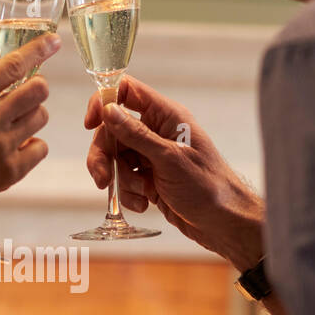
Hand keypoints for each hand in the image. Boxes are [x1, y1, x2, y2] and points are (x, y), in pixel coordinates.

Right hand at [0, 33, 60, 225]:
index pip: (14, 65)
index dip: (38, 49)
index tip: (54, 41)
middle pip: (39, 89)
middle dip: (37, 89)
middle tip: (27, 97)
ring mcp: (1, 144)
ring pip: (41, 117)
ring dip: (32, 118)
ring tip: (13, 128)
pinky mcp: (10, 170)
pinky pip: (40, 147)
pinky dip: (31, 147)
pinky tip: (13, 151)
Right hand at [84, 75, 264, 268]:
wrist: (223, 223)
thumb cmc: (207, 186)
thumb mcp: (169, 159)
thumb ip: (136, 134)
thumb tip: (108, 110)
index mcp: (166, 116)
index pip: (127, 92)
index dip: (105, 101)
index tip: (91, 124)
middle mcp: (157, 132)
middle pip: (112, 131)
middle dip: (104, 156)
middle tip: (102, 179)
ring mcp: (152, 156)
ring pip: (115, 159)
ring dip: (119, 180)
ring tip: (138, 196)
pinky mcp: (150, 179)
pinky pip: (125, 180)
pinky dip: (129, 194)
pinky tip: (144, 204)